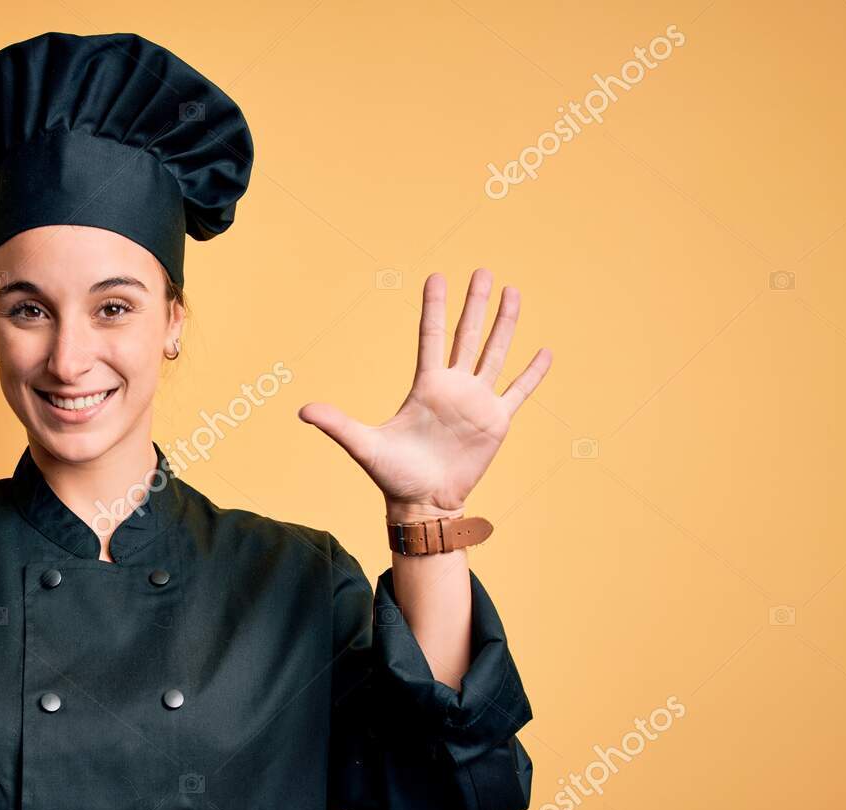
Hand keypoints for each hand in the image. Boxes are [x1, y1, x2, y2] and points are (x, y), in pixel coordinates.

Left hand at [297, 269, 551, 515]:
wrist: (423, 503)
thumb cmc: (393, 476)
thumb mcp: (364, 446)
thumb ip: (337, 424)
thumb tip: (301, 411)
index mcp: (425, 386)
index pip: (431, 337)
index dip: (434, 308)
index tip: (436, 277)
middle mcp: (453, 387)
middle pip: (466, 335)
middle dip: (474, 303)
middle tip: (482, 270)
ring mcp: (477, 402)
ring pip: (494, 353)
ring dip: (505, 324)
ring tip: (513, 292)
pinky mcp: (496, 421)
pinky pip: (518, 391)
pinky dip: (532, 373)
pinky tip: (544, 351)